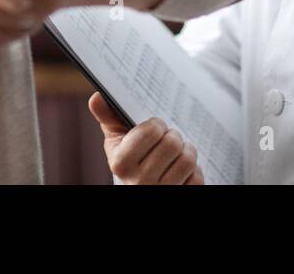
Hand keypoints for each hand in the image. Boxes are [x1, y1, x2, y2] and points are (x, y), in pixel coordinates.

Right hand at [88, 92, 203, 184]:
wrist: (140, 189)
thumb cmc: (130, 160)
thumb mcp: (116, 141)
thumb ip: (108, 118)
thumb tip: (96, 97)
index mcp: (121, 162)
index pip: (151, 131)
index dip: (157, 125)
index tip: (155, 127)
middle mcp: (139, 182)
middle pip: (172, 143)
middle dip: (173, 136)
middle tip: (167, 139)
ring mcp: (160, 191)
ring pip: (187, 159)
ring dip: (186, 152)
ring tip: (176, 153)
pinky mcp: (179, 197)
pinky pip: (196, 178)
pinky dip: (193, 171)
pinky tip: (181, 172)